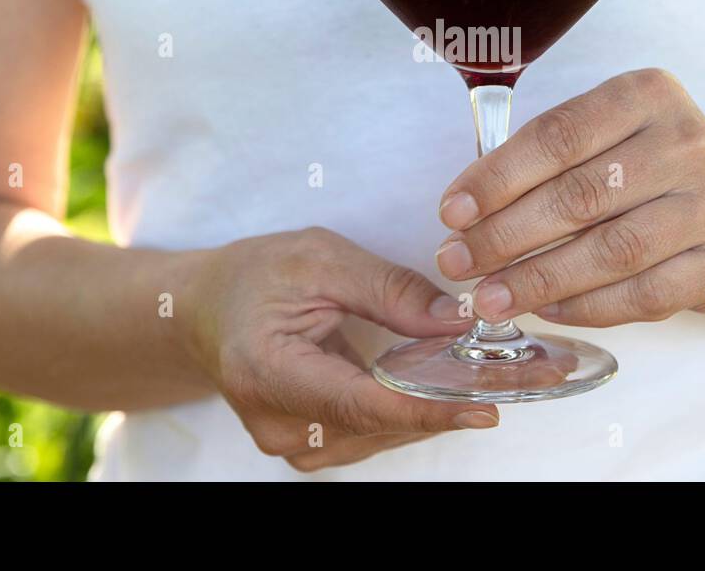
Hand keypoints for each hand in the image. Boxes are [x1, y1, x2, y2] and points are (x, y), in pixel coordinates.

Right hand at [182, 227, 497, 471]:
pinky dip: (402, 414)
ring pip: (376, 438)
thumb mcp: (320, 258)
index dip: (426, 409)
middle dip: (438, 404)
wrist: (204, 308)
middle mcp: (274, 423)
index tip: (482, 406)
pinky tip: (430, 388)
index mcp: (268, 372)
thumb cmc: (254, 275)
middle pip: (375, 426)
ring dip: (425, 411)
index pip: (361, 404)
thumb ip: (389, 290)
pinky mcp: (303, 445)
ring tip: (472, 379)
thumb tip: (456, 322)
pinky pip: (366, 436)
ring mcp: (286, 442)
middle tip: (500, 380)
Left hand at [435, 69, 704, 326]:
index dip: (498, 178)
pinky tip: (546, 309)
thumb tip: (462, 213)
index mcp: (647, 93)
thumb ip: (535, 159)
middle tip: (457, 262)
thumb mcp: (596, 136)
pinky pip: (647, 294)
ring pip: (614, 250)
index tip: (451, 213)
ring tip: (489, 298)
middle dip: (506, 235)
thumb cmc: (637, 164)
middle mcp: (688, 141)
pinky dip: (589, 307)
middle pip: (582, 196)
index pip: (560, 135)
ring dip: (540, 279)